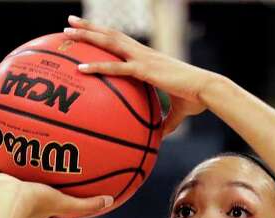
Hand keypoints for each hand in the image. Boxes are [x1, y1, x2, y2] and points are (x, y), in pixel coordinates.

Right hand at [0, 152, 111, 217]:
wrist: (8, 202)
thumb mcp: (66, 203)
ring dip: (10, 178)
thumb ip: (87, 205)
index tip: (73, 213)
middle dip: (37, 195)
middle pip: (31, 202)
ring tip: (12, 164)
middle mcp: (22, 208)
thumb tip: (110, 202)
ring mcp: (4, 195)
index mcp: (39, 216)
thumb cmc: (36, 205)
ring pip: (8, 186)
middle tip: (44, 186)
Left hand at [63, 15, 213, 136]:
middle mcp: (143, 52)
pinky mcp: (145, 70)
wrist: (207, 91)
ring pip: (109, 42)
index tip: (88, 31)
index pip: (122, 42)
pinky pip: (116, 68)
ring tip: (68, 30)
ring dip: (88, 35)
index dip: (105, 36)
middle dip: (89, 27)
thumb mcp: (177, 113)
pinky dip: (98, 68)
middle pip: (111, 35)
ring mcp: (143, 58)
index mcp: (147, 58)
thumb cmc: (195, 99)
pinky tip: (81, 69)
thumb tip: (160, 137)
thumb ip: (166, 123)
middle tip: (69, 23)